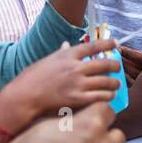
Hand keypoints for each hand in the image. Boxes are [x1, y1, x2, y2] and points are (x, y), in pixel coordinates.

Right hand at [0, 38, 121, 126]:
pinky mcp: (77, 99)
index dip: (107, 44)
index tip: (115, 43)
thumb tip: (66, 45)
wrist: (24, 96)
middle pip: (105, 64)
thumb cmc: (32, 78)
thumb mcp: (47, 60)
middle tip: (117, 68)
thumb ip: (60, 53)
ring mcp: (77, 84)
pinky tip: (109, 97)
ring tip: (116, 85)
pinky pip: (101, 97)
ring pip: (106, 82)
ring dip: (114, 83)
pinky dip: (108, 96)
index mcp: (67, 55)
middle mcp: (75, 68)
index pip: (93, 46)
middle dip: (115, 65)